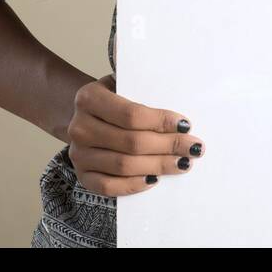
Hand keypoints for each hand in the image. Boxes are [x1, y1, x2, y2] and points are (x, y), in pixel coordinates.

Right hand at [67, 74, 202, 195]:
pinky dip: (132, 186)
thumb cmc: (114, 99)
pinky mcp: (82, 175)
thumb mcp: (124, 85)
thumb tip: (180, 118)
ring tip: (182, 163)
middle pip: (131, 142)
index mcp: (89, 98)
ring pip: (123, 165)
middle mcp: (79, 127)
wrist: (85, 115)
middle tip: (193, 148)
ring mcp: (78, 154)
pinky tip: (154, 179)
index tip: (186, 125)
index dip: (161, 121)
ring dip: (157, 166)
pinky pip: (107, 187)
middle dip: (167, 146)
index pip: (131, 114)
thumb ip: (144, 92)